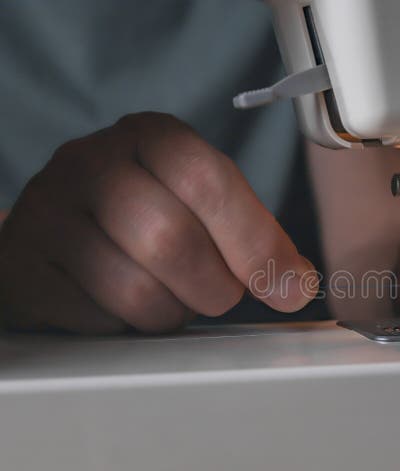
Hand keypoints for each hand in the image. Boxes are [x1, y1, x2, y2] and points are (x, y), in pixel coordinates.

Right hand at [0, 112, 316, 332]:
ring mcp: (47, 212)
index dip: (257, 243)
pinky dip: (128, 327)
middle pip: (171, 239)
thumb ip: (254, 237)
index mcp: (151, 137)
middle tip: (220, 295)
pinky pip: (98, 320)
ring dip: (173, 312)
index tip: (289, 288)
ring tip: (170, 297)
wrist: (54, 235)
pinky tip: (124, 305)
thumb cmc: (143, 221)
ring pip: (136, 290)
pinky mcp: (22, 267)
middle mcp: (91, 161)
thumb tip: (296, 284)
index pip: (209, 180)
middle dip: (215, 288)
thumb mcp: (203, 208)